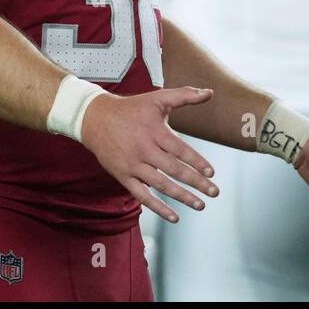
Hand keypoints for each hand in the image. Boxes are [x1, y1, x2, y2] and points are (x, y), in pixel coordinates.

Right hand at [80, 87, 220, 223]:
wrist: (95, 119)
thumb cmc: (131, 109)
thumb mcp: (157, 98)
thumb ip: (184, 96)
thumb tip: (209, 92)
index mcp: (154, 131)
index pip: (180, 149)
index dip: (196, 161)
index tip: (211, 172)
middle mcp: (144, 150)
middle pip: (173, 169)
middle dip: (196, 182)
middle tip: (214, 192)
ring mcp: (133, 165)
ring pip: (161, 185)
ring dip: (182, 196)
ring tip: (200, 204)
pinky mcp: (124, 177)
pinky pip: (142, 196)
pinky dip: (159, 208)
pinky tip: (175, 216)